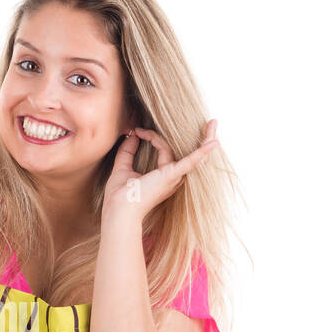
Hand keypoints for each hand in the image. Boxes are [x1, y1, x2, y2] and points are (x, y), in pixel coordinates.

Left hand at [102, 119, 218, 225]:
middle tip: (212, 122)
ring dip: (204, 139)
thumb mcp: (123, 168)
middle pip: (189, 153)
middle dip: (201, 138)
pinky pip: (190, 162)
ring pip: (192, 154)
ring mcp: (174, 177)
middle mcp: (173, 177)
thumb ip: (127, 151)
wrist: (118, 209)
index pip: (164, 149)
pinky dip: (201, 152)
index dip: (151, 136)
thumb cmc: (120, 196)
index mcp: (163, 176)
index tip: (137, 131)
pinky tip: (213, 143)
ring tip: (213, 123)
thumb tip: (133, 135)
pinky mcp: (171, 175)